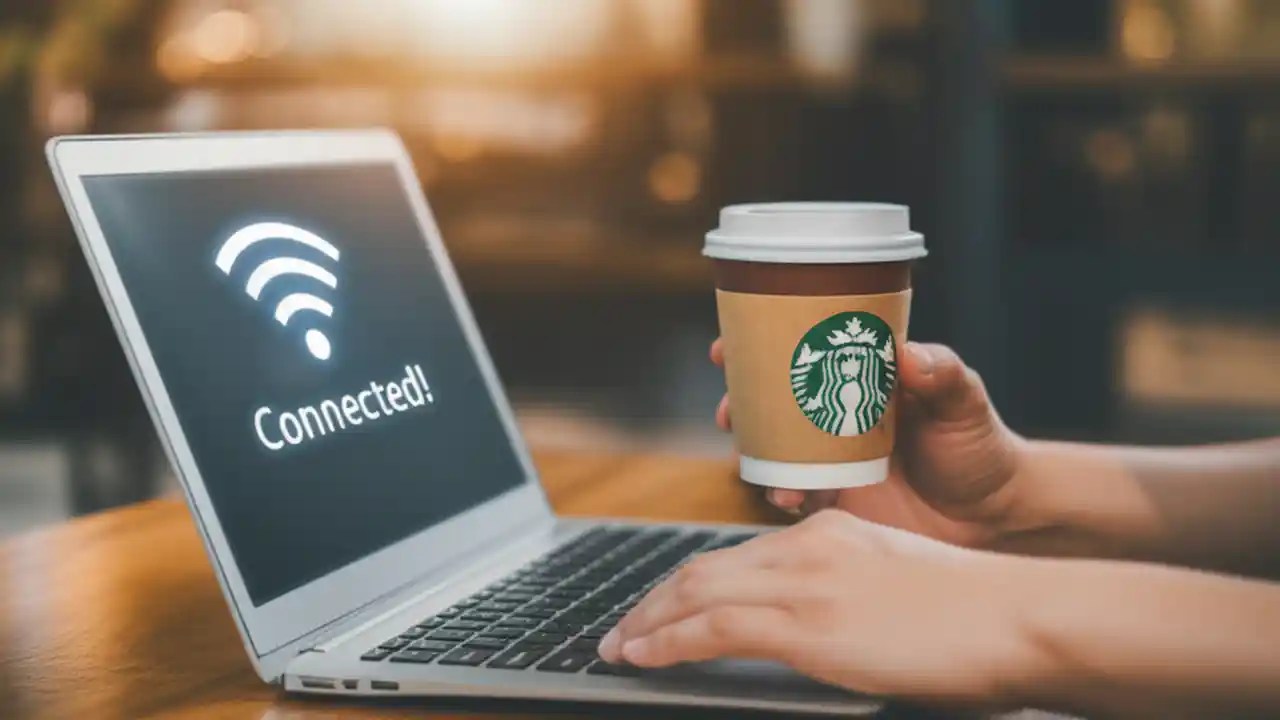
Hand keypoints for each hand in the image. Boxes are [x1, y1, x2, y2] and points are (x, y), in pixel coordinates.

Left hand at [598, 510, 1038, 703]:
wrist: (1019, 617)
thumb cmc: (979, 617)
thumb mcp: (899, 591)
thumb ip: (849, 601)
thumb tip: (819, 634)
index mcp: (830, 534)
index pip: (734, 557)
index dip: (686, 585)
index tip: (659, 607)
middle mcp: (808, 546)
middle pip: (702, 568)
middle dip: (652, 601)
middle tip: (621, 629)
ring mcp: (805, 582)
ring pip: (695, 592)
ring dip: (646, 622)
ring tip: (617, 647)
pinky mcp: (807, 622)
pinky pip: (712, 627)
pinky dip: (667, 641)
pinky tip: (642, 657)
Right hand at [711, 338, 1025, 546]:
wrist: (994, 519)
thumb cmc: (981, 448)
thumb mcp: (965, 404)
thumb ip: (943, 375)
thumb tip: (908, 354)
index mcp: (860, 379)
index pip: (801, 352)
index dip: (758, 346)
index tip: (726, 346)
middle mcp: (837, 417)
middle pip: (772, 401)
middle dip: (738, 402)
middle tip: (726, 410)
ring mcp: (831, 461)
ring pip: (773, 449)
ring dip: (752, 451)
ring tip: (750, 461)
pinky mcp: (834, 503)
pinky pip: (792, 495)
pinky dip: (780, 493)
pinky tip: (784, 497)